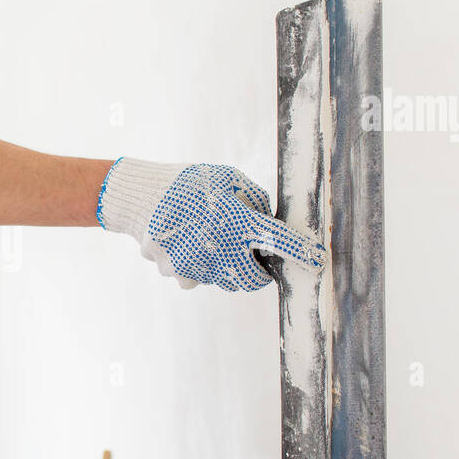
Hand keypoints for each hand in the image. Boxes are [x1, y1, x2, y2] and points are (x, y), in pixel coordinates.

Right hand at [97, 158, 325, 291]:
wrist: (140, 198)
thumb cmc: (187, 184)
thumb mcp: (228, 180)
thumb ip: (253, 202)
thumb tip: (266, 222)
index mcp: (239, 223)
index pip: (280, 243)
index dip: (303, 254)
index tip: (319, 262)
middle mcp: (222, 251)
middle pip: (253, 278)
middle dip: (255, 268)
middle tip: (245, 249)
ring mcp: (199, 268)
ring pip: (224, 278)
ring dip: (224, 265)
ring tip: (206, 236)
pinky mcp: (180, 275)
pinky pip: (198, 276)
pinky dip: (198, 265)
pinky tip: (186, 243)